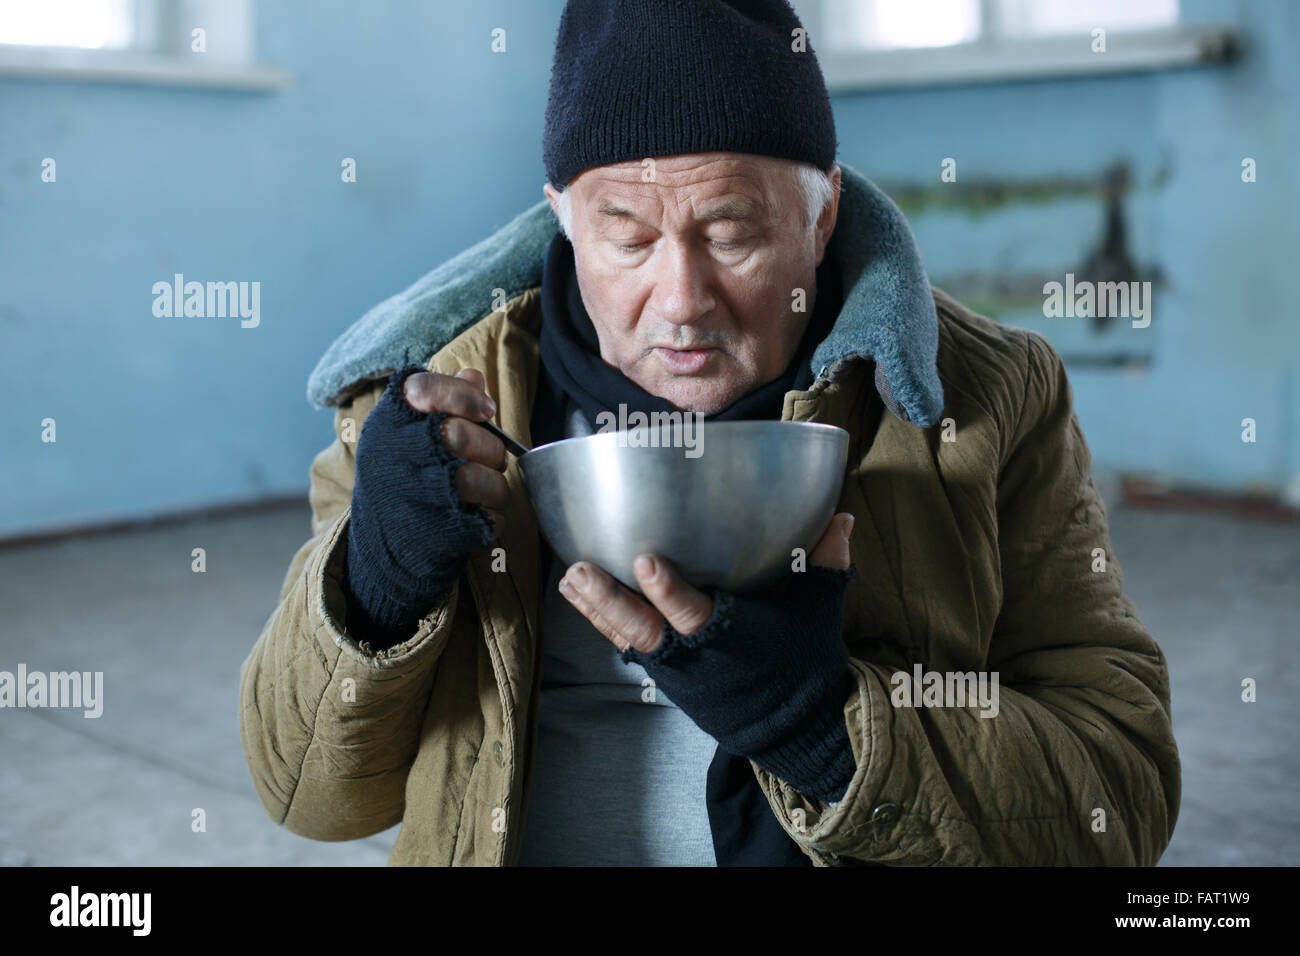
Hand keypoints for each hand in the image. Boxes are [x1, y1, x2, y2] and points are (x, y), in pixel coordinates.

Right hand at [400, 368, 509, 535]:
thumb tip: (473, 377)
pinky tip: (481, 514)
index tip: (487, 410)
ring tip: (490, 489)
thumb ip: (444, 399)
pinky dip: (493, 516)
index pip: (423, 389)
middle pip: (458, 436)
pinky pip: (483, 518)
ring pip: (474, 480)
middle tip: (493, 457)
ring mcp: (411, 495)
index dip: (463, 395)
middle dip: (490, 447)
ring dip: (496, 486)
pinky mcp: (432, 531)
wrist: (382, 535)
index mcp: (389, 423)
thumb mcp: (410, 429)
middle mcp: (394, 455)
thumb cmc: (405, 470)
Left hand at [558, 511, 859, 805]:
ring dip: (595, 607)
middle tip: (579, 570)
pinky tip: (578, 596)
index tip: (645, 562)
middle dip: (610, 599)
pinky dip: (603, 622)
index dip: (667, 590)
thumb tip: (840, 518)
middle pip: (643, 627)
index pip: (694, 611)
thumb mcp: (818, 611)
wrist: (797, 728)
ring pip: (627, 635)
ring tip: (568, 576)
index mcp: (732, 636)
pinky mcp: (666, 673)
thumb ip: (826, 562)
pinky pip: (627, 645)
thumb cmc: (805, 664)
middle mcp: (695, 654)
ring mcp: (675, 667)